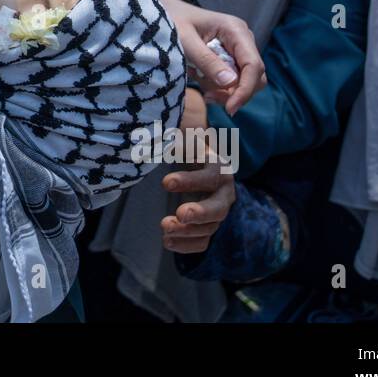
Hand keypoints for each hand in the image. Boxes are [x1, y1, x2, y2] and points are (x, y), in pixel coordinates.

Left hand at [155, 0, 264, 114]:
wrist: (167, 13)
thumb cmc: (173, 21)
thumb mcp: (184, 41)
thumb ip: (206, 60)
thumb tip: (230, 82)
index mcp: (235, 30)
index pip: (253, 65)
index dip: (245, 90)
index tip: (230, 109)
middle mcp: (242, 39)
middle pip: (255, 77)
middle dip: (234, 93)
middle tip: (208, 98)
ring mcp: (238, 49)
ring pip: (244, 82)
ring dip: (223, 91)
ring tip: (197, 80)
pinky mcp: (231, 57)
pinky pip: (232, 80)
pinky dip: (217, 86)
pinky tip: (198, 77)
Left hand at [160, 89, 235, 253]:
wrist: (202, 161)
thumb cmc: (190, 147)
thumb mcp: (185, 137)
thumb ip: (175, 134)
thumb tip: (153, 130)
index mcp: (219, 168)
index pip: (209, 176)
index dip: (190, 181)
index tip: (165, 182)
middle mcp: (224, 192)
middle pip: (218, 208)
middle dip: (199, 213)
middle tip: (179, 214)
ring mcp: (218, 212)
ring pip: (210, 228)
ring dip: (188, 231)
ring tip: (164, 227)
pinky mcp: (209, 226)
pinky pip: (204, 242)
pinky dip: (188, 246)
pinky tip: (167, 242)